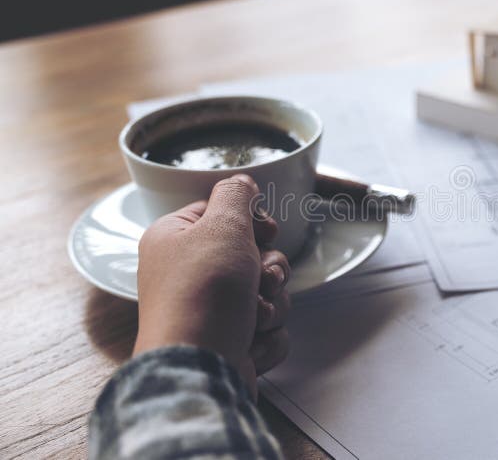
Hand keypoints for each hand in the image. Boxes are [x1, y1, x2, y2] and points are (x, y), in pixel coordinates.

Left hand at [133, 174, 290, 396]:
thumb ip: (235, 196)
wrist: (198, 367)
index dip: (251, 221)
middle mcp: (188, 273)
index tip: (264, 231)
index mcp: (175, 239)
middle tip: (261, 278)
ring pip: (267, 292)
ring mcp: (210, 310)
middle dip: (269, 268)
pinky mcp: (229, 341)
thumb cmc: (203, 294)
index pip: (221, 214)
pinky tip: (250, 340)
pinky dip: (267, 335)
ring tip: (254, 315)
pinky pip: (268, 327)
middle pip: (253, 254)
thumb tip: (241, 181)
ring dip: (271, 303)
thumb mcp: (222, 226)